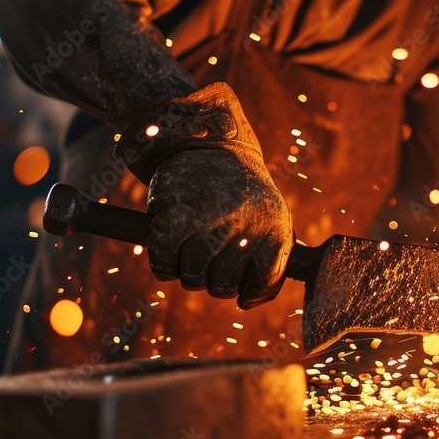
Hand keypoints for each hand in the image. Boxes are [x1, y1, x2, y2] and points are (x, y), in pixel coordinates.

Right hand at [133, 85, 292, 306]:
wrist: (206, 138)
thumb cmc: (239, 189)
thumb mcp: (268, 214)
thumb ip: (268, 257)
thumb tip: (249, 300)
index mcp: (275, 227)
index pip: (265, 283)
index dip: (250, 291)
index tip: (241, 284)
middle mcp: (245, 226)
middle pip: (224, 288)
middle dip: (214, 279)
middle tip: (212, 255)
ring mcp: (208, 222)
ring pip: (193, 280)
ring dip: (188, 270)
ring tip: (192, 244)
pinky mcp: (173, 217)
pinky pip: (163, 266)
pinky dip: (163, 262)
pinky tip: (170, 244)